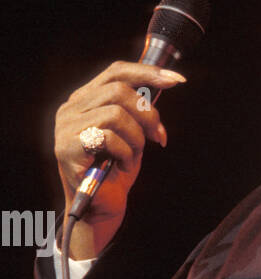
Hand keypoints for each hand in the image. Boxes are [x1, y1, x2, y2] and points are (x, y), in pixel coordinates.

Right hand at [54, 60, 185, 257]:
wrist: (102, 206)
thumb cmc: (117, 169)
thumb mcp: (133, 133)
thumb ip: (140, 109)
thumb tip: (168, 82)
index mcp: (85, 99)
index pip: (116, 71)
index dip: (147, 73)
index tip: (176, 80)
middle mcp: (71, 108)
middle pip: (119, 90)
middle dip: (147, 114)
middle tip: (158, 135)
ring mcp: (65, 127)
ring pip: (116, 113)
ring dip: (136, 137)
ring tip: (133, 155)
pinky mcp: (67, 147)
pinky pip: (108, 137)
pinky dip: (125, 153)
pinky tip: (122, 165)